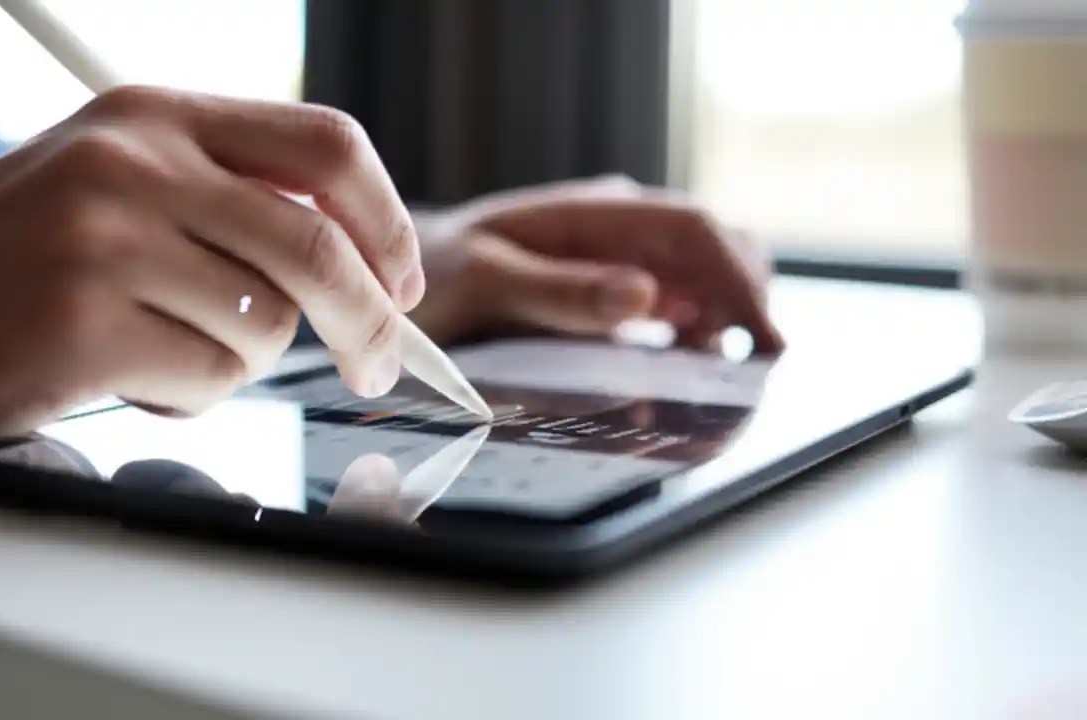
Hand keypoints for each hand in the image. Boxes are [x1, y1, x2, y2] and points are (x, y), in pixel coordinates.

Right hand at [0, 86, 422, 459]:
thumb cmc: (8, 265)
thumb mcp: (114, 185)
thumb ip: (225, 197)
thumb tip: (362, 258)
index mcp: (152, 113)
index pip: (326, 144)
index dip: (387, 219)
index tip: (403, 279)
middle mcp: (132, 160)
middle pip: (320, 244)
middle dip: (372, 319)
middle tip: (379, 362)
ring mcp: (104, 238)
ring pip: (267, 325)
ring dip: (236, 362)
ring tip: (158, 350)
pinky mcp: (82, 323)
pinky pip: (209, 380)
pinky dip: (187, 397)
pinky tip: (120, 376)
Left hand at [408, 176, 782, 351]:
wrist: (404, 279)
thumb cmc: (435, 275)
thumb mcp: (484, 282)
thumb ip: (560, 290)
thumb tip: (645, 297)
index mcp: (595, 212)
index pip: (695, 230)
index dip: (740, 281)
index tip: (764, 339)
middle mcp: (620, 227)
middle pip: (718, 248)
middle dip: (747, 301)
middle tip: (747, 370)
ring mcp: (622, 256)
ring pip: (706, 278)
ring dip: (726, 320)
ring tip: (716, 378)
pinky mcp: (614, 290)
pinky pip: (677, 307)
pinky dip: (698, 336)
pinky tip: (685, 370)